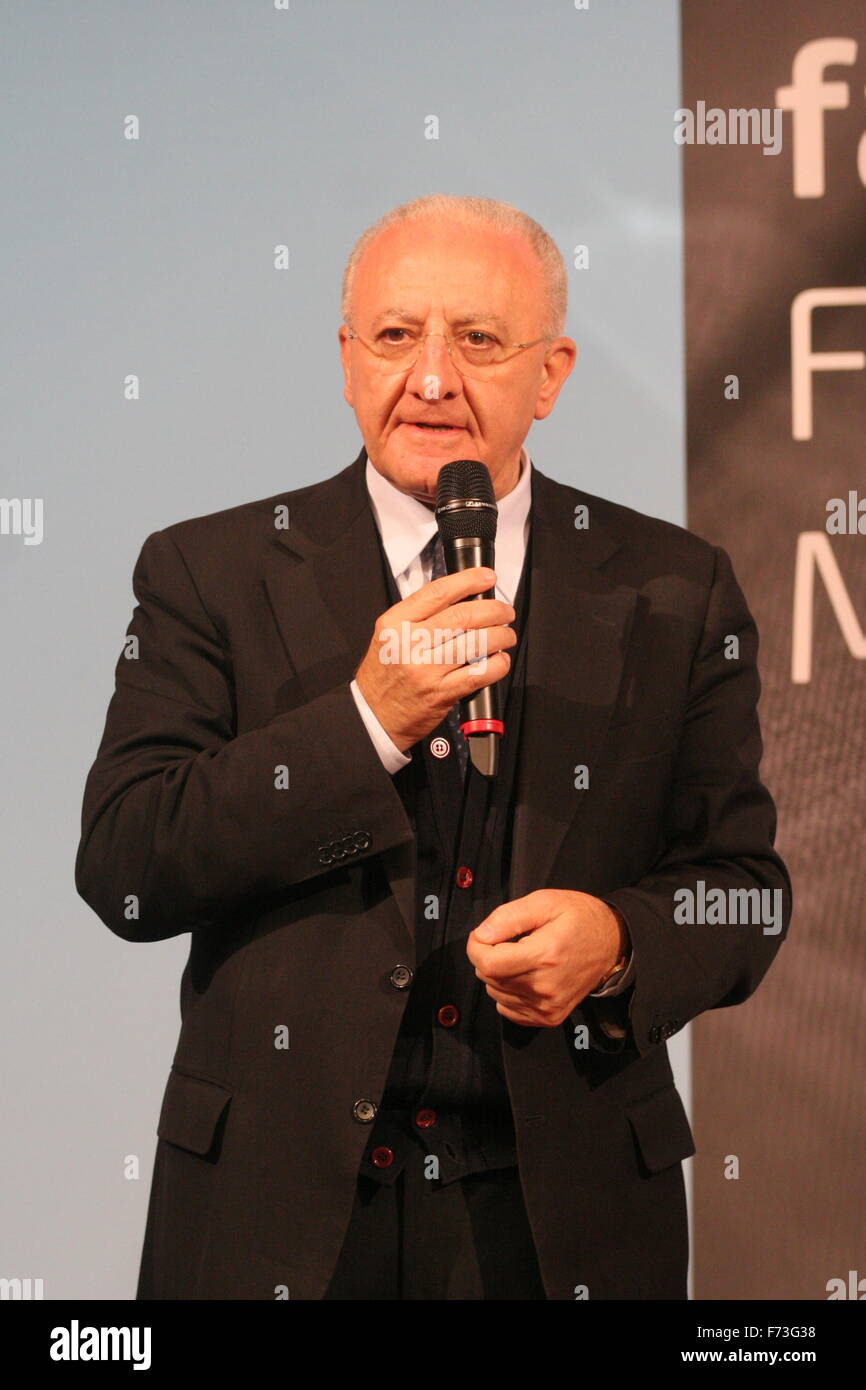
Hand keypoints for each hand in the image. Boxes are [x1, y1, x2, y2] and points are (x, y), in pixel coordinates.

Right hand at [354, 566, 516, 751]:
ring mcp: (426, 669)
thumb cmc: (384, 674)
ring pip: (475, 642)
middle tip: (504, 612)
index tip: (486, 578)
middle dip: (493, 610)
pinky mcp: (441, 693)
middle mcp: (409, 644)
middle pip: (463, 616)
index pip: (437, 593)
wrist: (373, 715)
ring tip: (506, 635)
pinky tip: (500, 660)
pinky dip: (497, 664)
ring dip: (500, 635)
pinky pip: (479, 674)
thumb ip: (418, 616)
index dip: (468, 581)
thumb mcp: (388, 636)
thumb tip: (461, 598)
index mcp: (395, 623)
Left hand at [466, 889, 626, 1026]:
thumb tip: (481, 934)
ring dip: (499, 974)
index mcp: (545, 955)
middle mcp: (545, 986)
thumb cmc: (581, 918)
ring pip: (496, 993)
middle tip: (507, 941)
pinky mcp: (550, 1016)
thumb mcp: (545, 902)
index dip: (476, 946)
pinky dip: (508, 992)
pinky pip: (508, 1009)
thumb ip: (509, 917)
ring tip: (520, 957)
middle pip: (489, 979)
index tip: (484, 934)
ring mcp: (548, 1006)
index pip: (487, 964)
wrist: (613, 943)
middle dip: (488, 957)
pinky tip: (524, 975)